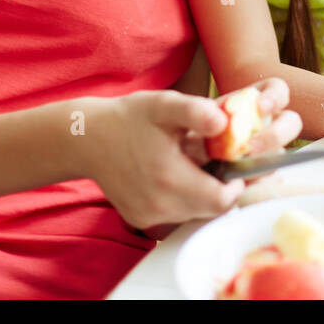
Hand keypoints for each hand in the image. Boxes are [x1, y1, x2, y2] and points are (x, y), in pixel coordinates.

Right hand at [84, 86, 300, 230]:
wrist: (87, 138)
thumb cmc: (129, 118)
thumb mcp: (164, 105)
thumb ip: (196, 111)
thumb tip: (224, 122)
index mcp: (169, 178)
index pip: (222, 200)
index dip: (236, 185)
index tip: (236, 167)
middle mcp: (158, 205)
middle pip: (211, 210)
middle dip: (223, 189)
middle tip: (221, 164)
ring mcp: (147, 215)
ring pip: (194, 213)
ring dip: (203, 194)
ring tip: (196, 166)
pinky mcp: (140, 218)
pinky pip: (175, 214)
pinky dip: (184, 199)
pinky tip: (178, 175)